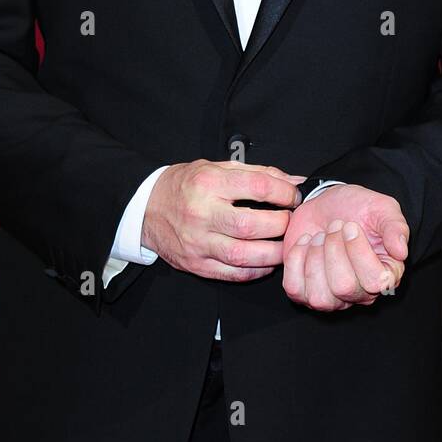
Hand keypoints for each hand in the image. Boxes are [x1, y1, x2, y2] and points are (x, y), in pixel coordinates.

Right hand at [143, 160, 305, 282]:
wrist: (147, 207)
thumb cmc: (186, 185)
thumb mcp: (217, 167)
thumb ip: (258, 174)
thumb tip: (294, 182)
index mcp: (209, 182)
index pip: (257, 187)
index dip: (285, 192)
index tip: (294, 196)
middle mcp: (202, 213)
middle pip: (251, 225)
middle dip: (281, 225)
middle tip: (292, 221)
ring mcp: (198, 242)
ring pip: (243, 255)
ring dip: (273, 253)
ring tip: (285, 245)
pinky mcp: (196, 264)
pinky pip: (232, 274)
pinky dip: (256, 270)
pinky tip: (266, 262)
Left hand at [282, 184, 408, 311]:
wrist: (328, 203)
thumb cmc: (359, 209)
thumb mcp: (383, 209)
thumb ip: (396, 228)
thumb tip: (401, 252)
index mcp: (384, 276)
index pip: (374, 281)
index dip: (358, 252)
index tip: (351, 226)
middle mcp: (359, 293)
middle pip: (343, 287)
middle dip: (334, 249)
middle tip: (335, 227)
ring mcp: (330, 297)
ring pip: (319, 296)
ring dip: (314, 257)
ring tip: (320, 236)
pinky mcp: (303, 290)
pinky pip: (294, 289)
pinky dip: (295, 261)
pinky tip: (305, 243)